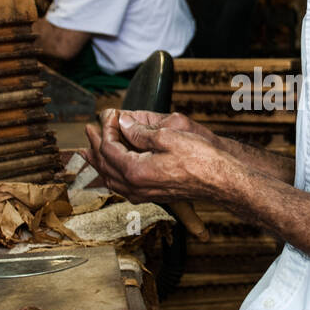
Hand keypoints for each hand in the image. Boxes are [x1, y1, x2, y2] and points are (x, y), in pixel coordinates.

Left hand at [83, 109, 233, 202]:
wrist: (220, 180)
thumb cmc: (199, 158)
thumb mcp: (167, 136)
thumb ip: (139, 131)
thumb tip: (122, 123)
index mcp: (135, 171)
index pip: (108, 148)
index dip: (106, 128)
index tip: (109, 114)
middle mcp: (135, 186)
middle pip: (105, 165)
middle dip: (95, 145)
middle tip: (89, 129)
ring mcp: (143, 194)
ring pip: (111, 179)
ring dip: (98, 162)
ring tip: (88, 152)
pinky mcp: (152, 195)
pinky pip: (122, 186)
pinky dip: (111, 175)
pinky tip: (111, 171)